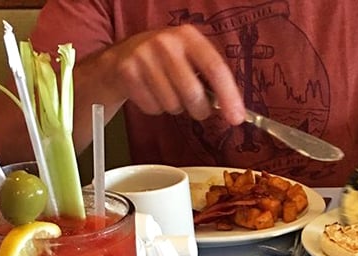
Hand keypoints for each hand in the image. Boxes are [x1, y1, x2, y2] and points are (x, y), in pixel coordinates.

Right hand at [96, 24, 244, 123]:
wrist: (121, 57)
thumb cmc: (165, 62)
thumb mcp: (189, 58)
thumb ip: (210, 79)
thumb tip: (233, 111)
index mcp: (188, 36)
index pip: (215, 68)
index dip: (228, 96)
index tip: (236, 118)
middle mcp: (166, 42)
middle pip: (193, 93)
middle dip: (199, 110)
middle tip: (197, 108)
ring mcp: (144, 56)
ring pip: (173, 104)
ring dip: (175, 108)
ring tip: (167, 92)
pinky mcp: (128, 73)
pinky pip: (153, 108)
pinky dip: (155, 108)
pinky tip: (151, 93)